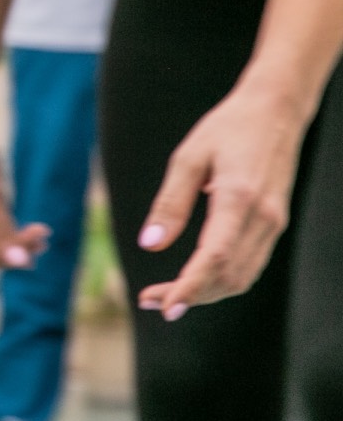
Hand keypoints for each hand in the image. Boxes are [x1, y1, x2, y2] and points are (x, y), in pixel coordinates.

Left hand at [135, 83, 304, 320]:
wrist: (275, 113)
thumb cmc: (226, 129)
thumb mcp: (188, 157)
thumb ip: (170, 203)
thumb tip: (150, 245)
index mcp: (240, 199)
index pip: (216, 257)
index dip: (191, 287)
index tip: (165, 307)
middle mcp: (263, 218)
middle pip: (228, 276)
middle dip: (190, 295)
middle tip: (146, 300)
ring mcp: (273, 224)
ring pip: (242, 277)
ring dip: (205, 292)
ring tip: (164, 294)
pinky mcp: (274, 224)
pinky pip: (250, 264)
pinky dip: (222, 279)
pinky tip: (194, 279)